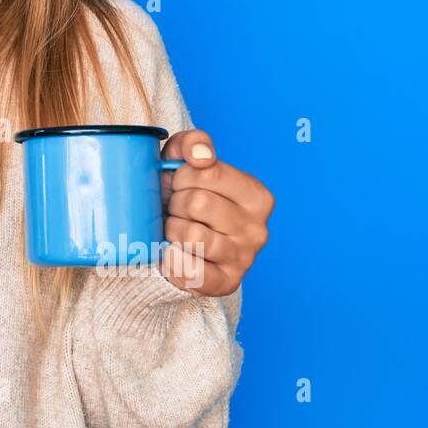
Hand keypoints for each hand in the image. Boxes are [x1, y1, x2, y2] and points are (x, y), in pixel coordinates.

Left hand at [156, 129, 273, 296]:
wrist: (170, 238)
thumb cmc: (181, 195)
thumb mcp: (183, 160)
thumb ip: (193, 143)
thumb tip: (201, 157)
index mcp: (257, 196)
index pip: (208, 174)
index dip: (182, 176)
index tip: (181, 184)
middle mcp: (258, 229)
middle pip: (198, 204)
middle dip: (175, 203)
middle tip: (176, 210)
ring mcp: (244, 259)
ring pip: (191, 235)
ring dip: (171, 230)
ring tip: (175, 230)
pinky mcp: (225, 284)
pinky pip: (190, 271)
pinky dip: (171, 260)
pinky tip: (170, 252)